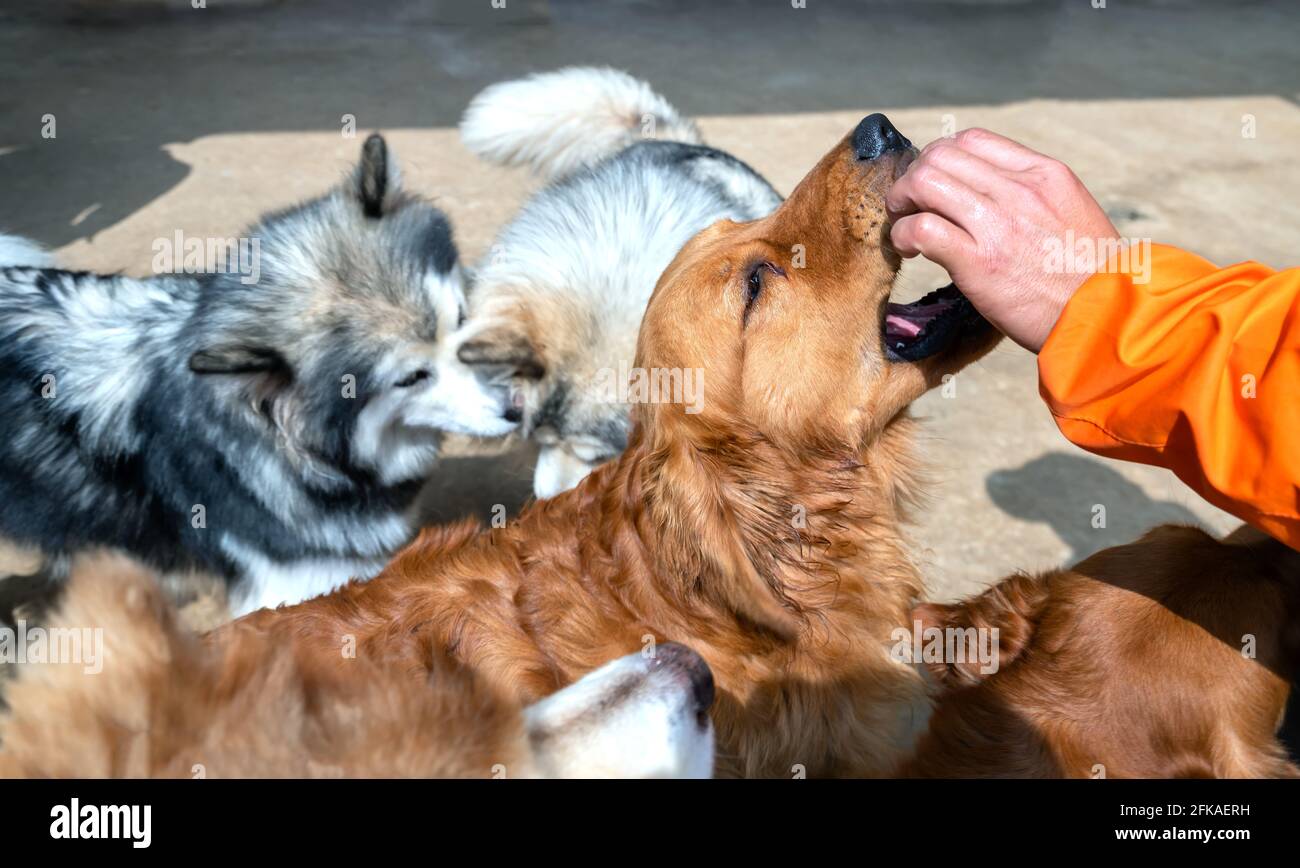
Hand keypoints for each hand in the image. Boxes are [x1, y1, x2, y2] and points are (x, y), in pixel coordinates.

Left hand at [887, 128, 1120, 352]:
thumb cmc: (1087, 275)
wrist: (1105, 316)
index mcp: (1044, 173)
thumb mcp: (1071, 212)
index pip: (973, 140)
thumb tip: (990, 192)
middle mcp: (1019, 189)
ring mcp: (997, 223)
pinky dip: (902, 235)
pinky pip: (920, 228)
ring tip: (904, 225)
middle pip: (940, 155)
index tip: (935, 184)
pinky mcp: (978, 261)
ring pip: (924, 182)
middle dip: (914, 177)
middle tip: (909, 206)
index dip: (941, 157)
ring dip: (902, 203)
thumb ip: (1032, 196)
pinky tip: (909, 251)